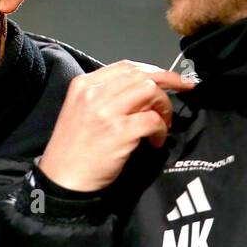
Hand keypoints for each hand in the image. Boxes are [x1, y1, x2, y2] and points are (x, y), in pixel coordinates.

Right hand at [37, 60, 194, 192]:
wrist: (63, 180)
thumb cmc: (73, 149)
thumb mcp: (81, 111)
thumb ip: (105, 96)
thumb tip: (143, 92)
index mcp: (83, 85)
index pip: (125, 66)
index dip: (154, 69)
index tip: (170, 78)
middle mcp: (93, 93)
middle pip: (141, 75)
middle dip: (168, 82)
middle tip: (183, 91)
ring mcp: (106, 111)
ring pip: (150, 91)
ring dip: (164, 106)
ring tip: (163, 123)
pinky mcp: (119, 132)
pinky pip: (152, 120)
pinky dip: (161, 130)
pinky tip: (156, 142)